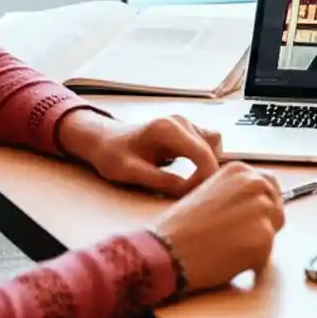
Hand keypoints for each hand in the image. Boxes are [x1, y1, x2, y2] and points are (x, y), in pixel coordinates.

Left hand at [58, 110, 222, 196]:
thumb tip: (190, 192)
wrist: (104, 140)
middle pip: (211, 150)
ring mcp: (185, 123)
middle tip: (190, 194)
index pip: (202, 154)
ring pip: (213, 146)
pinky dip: (203, 160)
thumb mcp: (131, 172)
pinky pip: (207, 145)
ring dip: (206, 166)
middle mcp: (180, 121)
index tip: (193, 196)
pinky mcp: (187, 130)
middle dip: (206, 174)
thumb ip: (161, 181)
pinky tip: (190, 174)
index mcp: (167, 128)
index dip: (204, 178)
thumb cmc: (112, 154)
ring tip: (189, 185)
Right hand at [153, 162, 284, 291]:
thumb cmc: (179, 226)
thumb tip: (255, 205)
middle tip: (235, 237)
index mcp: (240, 171)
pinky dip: (251, 261)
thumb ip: (235, 193)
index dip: (260, 204)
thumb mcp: (208, 192)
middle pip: (275, 209)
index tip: (248, 216)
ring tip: (226, 246)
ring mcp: (262, 211)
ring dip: (255, 242)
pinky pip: (265, 254)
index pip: (269, 186)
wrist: (165, 249)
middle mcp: (256, 185)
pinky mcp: (264, 239)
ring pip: (272, 232)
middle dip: (262, 224)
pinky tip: (227, 258)